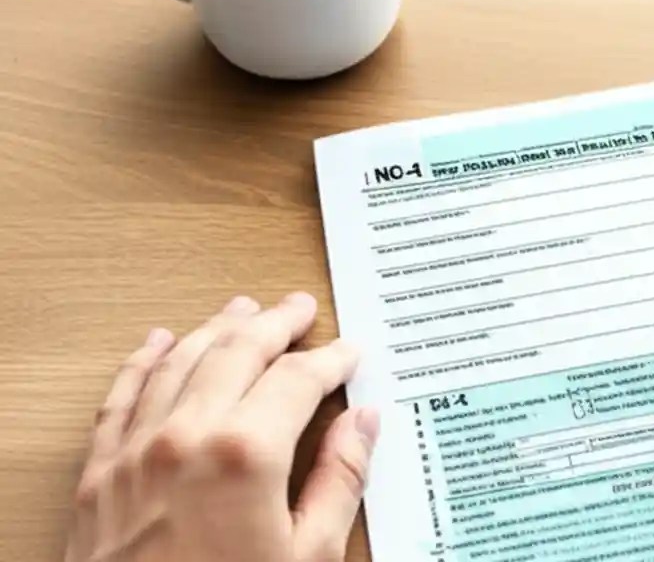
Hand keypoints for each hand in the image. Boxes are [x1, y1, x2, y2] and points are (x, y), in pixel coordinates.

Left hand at [65, 293, 378, 561]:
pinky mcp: (98, 474)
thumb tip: (364, 424)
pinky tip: (158, 342)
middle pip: (238, 351)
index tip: (350, 351)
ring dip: (215, 328)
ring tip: (242, 309)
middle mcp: (186, 436)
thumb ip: (340, 480)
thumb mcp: (308, 556)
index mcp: (246, 453)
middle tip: (299, 308)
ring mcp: (135, 451)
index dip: (331, 359)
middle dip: (275, 324)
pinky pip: (120, 396)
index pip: (299, 378)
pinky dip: (142, 362)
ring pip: (180, 360)